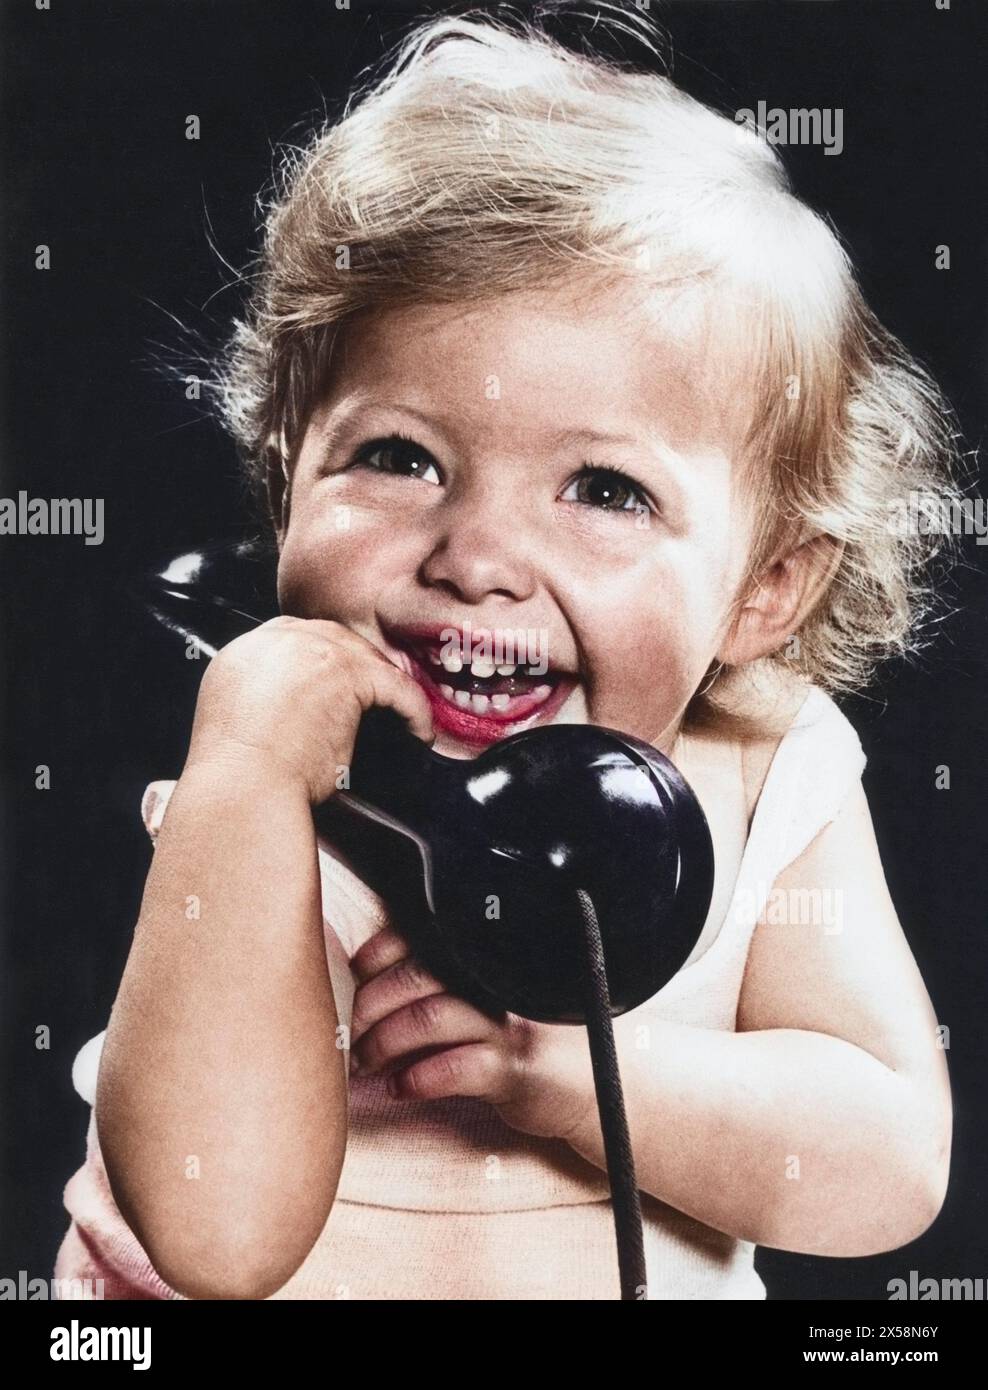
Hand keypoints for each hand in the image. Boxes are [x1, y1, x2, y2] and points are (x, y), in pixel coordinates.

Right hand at [183, 616, 433, 804]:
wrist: (242, 786)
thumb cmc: (240, 776)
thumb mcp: (243, 725)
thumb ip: (268, 703)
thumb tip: (304, 713)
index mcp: (245, 653)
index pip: (296, 641)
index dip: (325, 663)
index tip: (343, 688)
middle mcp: (276, 641)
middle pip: (334, 639)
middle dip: (361, 669)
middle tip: (382, 700)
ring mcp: (313, 649)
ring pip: (367, 658)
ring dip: (388, 688)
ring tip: (404, 717)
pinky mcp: (346, 672)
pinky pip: (395, 684)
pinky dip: (414, 709)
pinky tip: (418, 730)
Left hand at [347, 927, 597, 1143]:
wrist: (584, 1086)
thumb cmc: (516, 1042)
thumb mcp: (482, 1003)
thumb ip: (439, 987)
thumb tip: (363, 989)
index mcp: (481, 959)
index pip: (420, 937)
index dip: (376, 956)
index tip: (350, 979)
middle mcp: (494, 983)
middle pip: (417, 977)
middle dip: (369, 1005)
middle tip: (348, 1034)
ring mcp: (506, 1025)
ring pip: (429, 1018)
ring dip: (385, 1044)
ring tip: (365, 1064)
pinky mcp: (515, 1070)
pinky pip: (455, 1068)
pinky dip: (417, 1079)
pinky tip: (400, 1088)